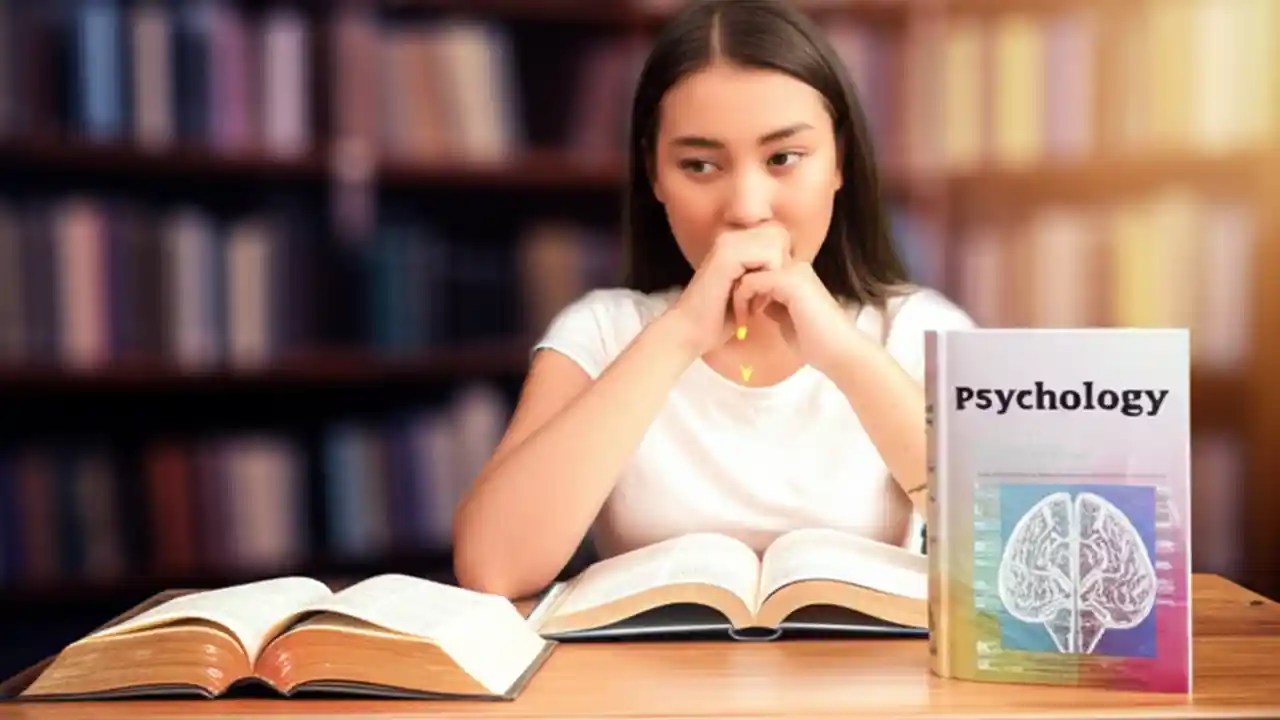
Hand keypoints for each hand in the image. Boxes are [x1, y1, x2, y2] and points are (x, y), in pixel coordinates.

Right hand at [665, 225, 790, 355]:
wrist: (690, 332)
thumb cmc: (719, 318)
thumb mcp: (749, 290)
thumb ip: (765, 272)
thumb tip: (792, 263)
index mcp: (736, 242)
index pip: (778, 235)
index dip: (781, 263)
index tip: (765, 292)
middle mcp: (732, 236)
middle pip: (780, 235)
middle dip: (780, 267)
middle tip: (761, 297)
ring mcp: (728, 242)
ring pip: (777, 244)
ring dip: (773, 276)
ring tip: (755, 301)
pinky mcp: (727, 255)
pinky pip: (769, 257)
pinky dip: (765, 283)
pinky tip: (748, 303)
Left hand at [730, 260, 857, 376]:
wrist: (838, 351)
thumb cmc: (815, 342)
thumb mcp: (785, 318)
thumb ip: (771, 304)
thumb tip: (754, 299)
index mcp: (796, 274)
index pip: (759, 271)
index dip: (746, 291)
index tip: (743, 315)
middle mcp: (795, 267)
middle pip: (751, 267)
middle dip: (739, 290)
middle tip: (741, 317)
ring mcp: (793, 271)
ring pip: (747, 272)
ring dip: (739, 296)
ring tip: (743, 319)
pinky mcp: (788, 280)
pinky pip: (750, 281)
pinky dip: (741, 299)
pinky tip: (747, 318)